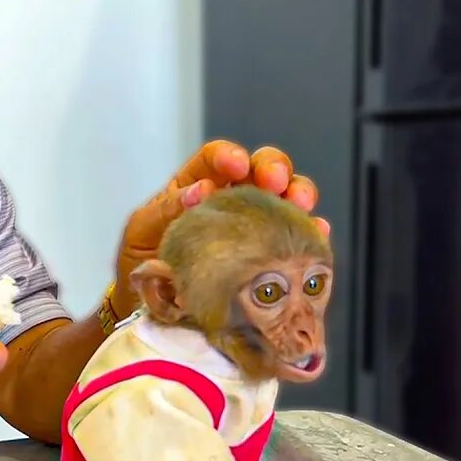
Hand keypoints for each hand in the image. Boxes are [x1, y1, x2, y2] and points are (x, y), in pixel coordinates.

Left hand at [113, 141, 329, 315]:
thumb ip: (167, 210)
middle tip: (276, 183)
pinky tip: (317, 233)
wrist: (149, 304)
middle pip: (261, 169)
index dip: (228, 156)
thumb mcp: (144, 231)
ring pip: (286, 197)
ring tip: (300, 204)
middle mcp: (231, 198)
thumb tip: (201, 191)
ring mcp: (255, 224)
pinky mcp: (270, 252)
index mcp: (196, 185)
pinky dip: (310, 232)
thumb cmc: (144, 260)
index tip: (236, 166)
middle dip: (274, 169)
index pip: (215, 159)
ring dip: (298, 194)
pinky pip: (296, 236)